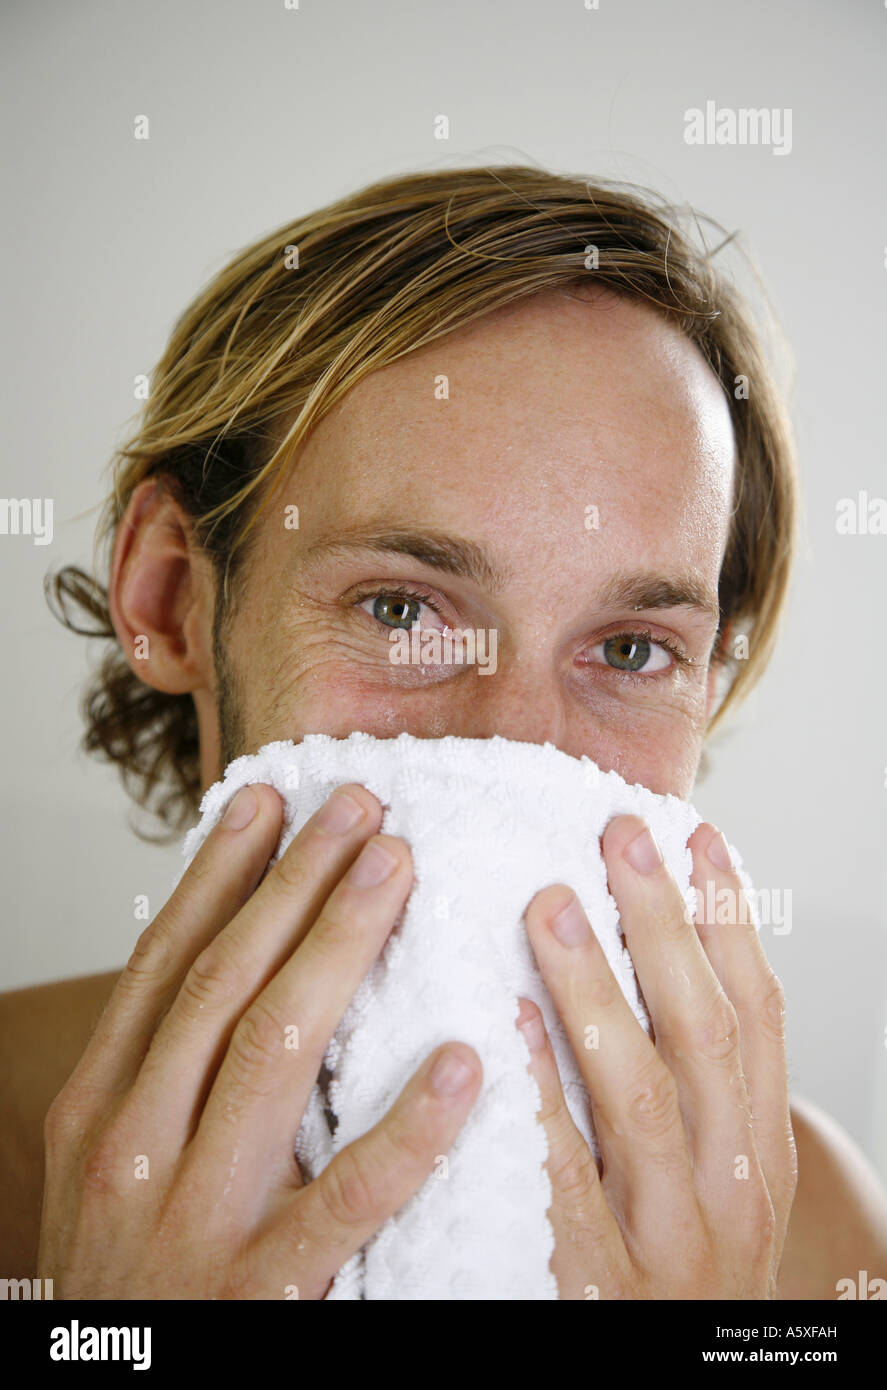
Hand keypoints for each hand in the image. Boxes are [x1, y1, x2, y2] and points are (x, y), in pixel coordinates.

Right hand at [38, 783, 481, 1298]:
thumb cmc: (127, 1279)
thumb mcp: (114, 1165)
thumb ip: (166, 1074)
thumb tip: (241, 961)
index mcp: (100, 1109)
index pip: (164, 964)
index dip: (218, 875)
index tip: (270, 799)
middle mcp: (135, 1148)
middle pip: (224, 983)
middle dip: (293, 885)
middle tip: (362, 807)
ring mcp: (195, 1220)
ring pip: (273, 1052)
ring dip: (338, 947)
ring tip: (397, 871)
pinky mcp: (263, 1293)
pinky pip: (347, 1197)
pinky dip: (408, 1127)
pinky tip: (464, 1063)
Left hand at [516, 815, 797, 1299]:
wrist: (667, 1384)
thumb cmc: (678, 1276)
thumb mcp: (713, 1185)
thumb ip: (690, 1092)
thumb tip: (647, 958)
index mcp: (759, 1153)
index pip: (756, 1017)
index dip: (729, 922)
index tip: (696, 836)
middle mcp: (729, 1189)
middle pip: (702, 1036)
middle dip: (662, 927)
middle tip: (617, 835)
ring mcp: (669, 1242)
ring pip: (641, 1096)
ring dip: (596, 989)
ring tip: (547, 902)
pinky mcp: (598, 1288)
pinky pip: (565, 1180)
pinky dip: (542, 1097)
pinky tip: (506, 1024)